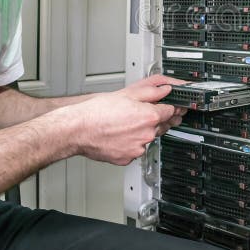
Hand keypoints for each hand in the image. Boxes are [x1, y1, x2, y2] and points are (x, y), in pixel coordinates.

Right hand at [65, 77, 185, 164]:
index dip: (172, 106)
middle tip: (146, 113)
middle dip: (159, 118)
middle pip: (162, 125)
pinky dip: (131, 142)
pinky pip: (135, 149)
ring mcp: (137, 148)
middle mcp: (146, 134)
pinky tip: (121, 134)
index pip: (171, 111)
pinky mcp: (127, 158)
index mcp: (149, 116)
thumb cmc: (96, 112)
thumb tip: (165, 91)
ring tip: (127, 123)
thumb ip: (151, 92)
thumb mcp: (127, 94)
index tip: (171, 105)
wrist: (77, 130)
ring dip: (144, 131)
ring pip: (148, 138)